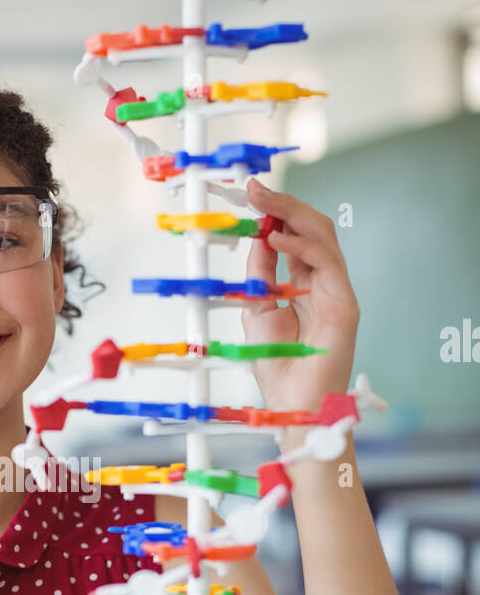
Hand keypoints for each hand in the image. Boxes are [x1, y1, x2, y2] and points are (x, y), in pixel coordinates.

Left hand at [243, 178, 359, 413]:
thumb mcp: (258, 311)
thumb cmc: (279, 367)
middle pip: (311, 229)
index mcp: (305, 284)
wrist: (293, 405)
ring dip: (291, 214)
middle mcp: (325, 283)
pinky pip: (326, 263)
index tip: (250, 194)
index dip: (275, 214)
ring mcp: (337, 291)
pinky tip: (276, 239)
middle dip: (283, 205)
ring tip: (263, 201)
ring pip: (323, 237)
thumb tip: (259, 237)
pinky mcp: (345, 304)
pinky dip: (301, 247)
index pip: (295, 237)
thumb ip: (260, 276)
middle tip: (255, 188)